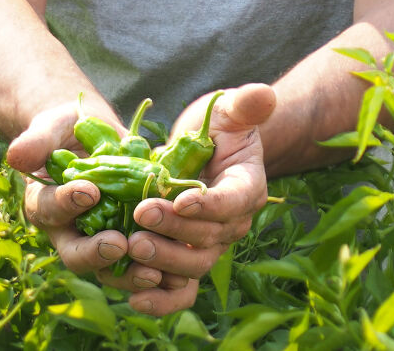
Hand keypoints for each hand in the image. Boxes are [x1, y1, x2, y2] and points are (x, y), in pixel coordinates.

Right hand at [7, 100, 162, 295]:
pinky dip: (157, 276)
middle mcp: (69, 232)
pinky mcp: (131, 244)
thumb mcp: (52, 127)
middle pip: (76, 255)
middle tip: (118, 243)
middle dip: (97, 253)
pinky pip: (140, 268)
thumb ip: (37, 141)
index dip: (66, 203)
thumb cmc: (67, 130)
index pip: (49, 210)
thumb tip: (16, 157)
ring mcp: (101, 242)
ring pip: (110, 271)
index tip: (89, 191)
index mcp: (43, 205)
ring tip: (154, 270)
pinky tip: (177, 273)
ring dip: (130, 275)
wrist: (94, 138)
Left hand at [118, 83, 276, 315]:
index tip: (182, 198)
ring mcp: (210, 243)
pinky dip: (161, 298)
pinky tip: (134, 298)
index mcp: (248, 187)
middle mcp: (233, 222)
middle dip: (176, 230)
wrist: (207, 154)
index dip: (211, 203)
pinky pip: (180, 287)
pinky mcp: (187, 255)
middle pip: (210, 237)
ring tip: (132, 244)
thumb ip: (244, 105)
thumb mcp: (228, 111)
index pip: (234, 201)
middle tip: (141, 217)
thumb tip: (262, 93)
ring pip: (194, 264)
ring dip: (164, 259)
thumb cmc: (219, 129)